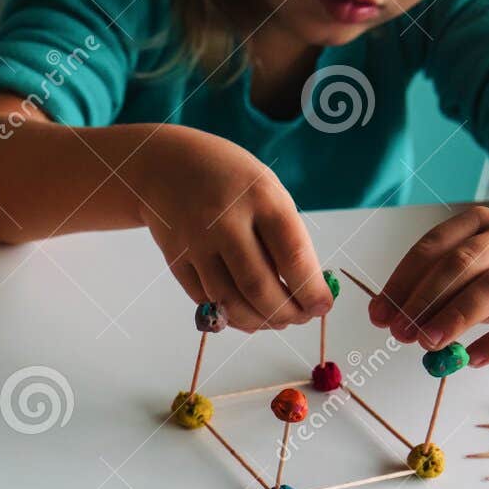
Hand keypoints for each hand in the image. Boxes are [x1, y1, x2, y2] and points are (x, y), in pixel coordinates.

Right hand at [136, 129, 331, 331]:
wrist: (166, 166)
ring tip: (277, 322)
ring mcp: (195, 243)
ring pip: (229, 301)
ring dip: (258, 322)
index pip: (293, 256)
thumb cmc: (231, 181)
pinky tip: (248, 317)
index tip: (323, 307)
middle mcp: (226, 221)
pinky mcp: (175, 259)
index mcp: (261, 198)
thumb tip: (305, 291)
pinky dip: (230, 316)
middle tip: (300, 319)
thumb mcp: (266, 191)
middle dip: (285, 313)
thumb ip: (285, 236)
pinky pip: (205, 300)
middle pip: (258, 286)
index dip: (311, 290)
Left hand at [370, 206, 488, 366]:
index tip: (378, 315)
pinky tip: (471, 359)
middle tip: (399, 333)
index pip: (433, 247)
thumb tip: (384, 315)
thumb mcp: (467, 272)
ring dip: (455, 316)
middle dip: (424, 300)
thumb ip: (429, 289)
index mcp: (479, 223)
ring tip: (427, 343)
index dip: (401, 282)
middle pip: (460, 264)